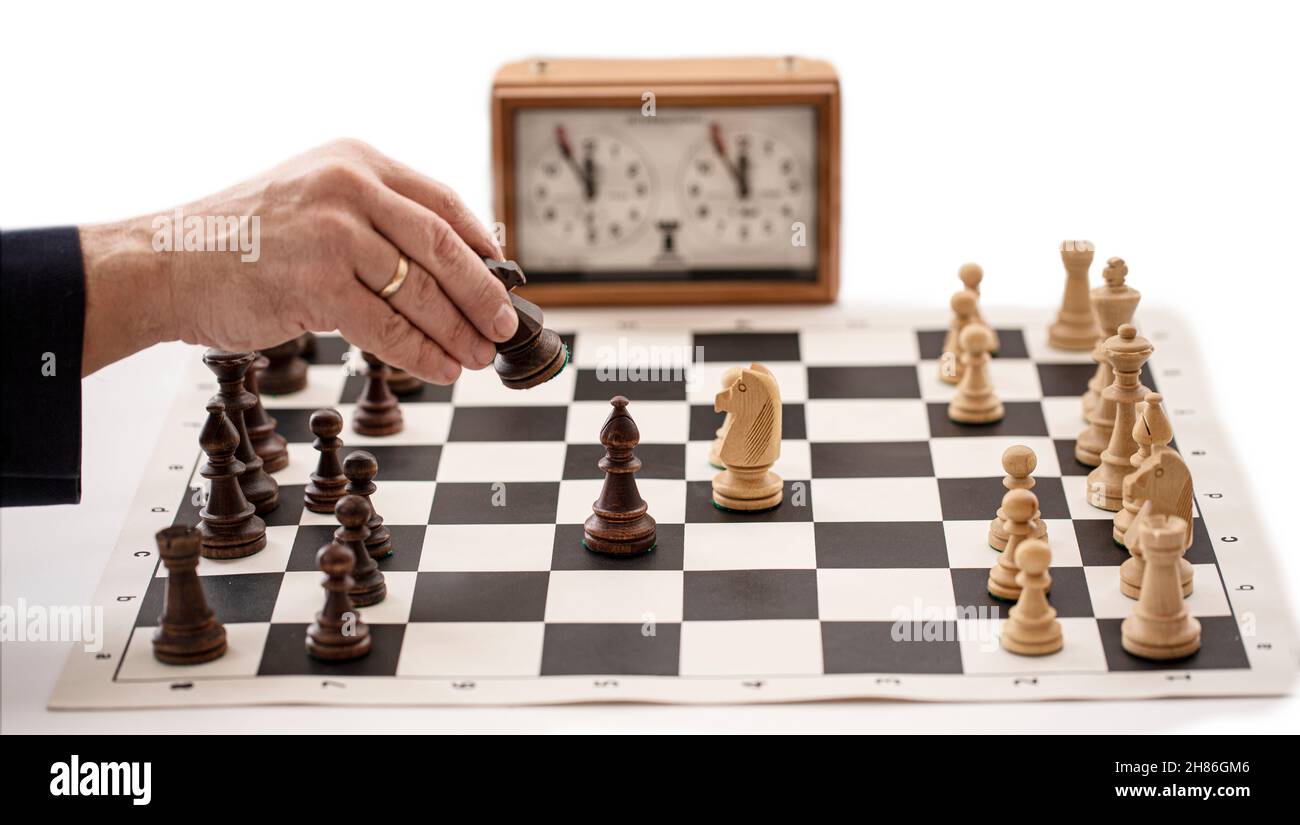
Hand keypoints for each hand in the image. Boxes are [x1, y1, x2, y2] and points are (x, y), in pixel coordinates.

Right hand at [78, 138, 517, 380]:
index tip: (503, 277)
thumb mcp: (314, 201)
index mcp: (355, 161)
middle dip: (482, 294)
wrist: (167, 264)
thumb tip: (449, 267)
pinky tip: (441, 369)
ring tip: (477, 356)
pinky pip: (386, 326)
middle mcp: (348, 187)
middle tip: (505, 326)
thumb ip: (374, 220)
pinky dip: (421, 352)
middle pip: (443, 246)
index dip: (481, 244)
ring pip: (419, 290)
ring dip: (457, 331)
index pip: (441, 201)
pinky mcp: (316, 282)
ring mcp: (333, 233)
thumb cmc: (243, 242)